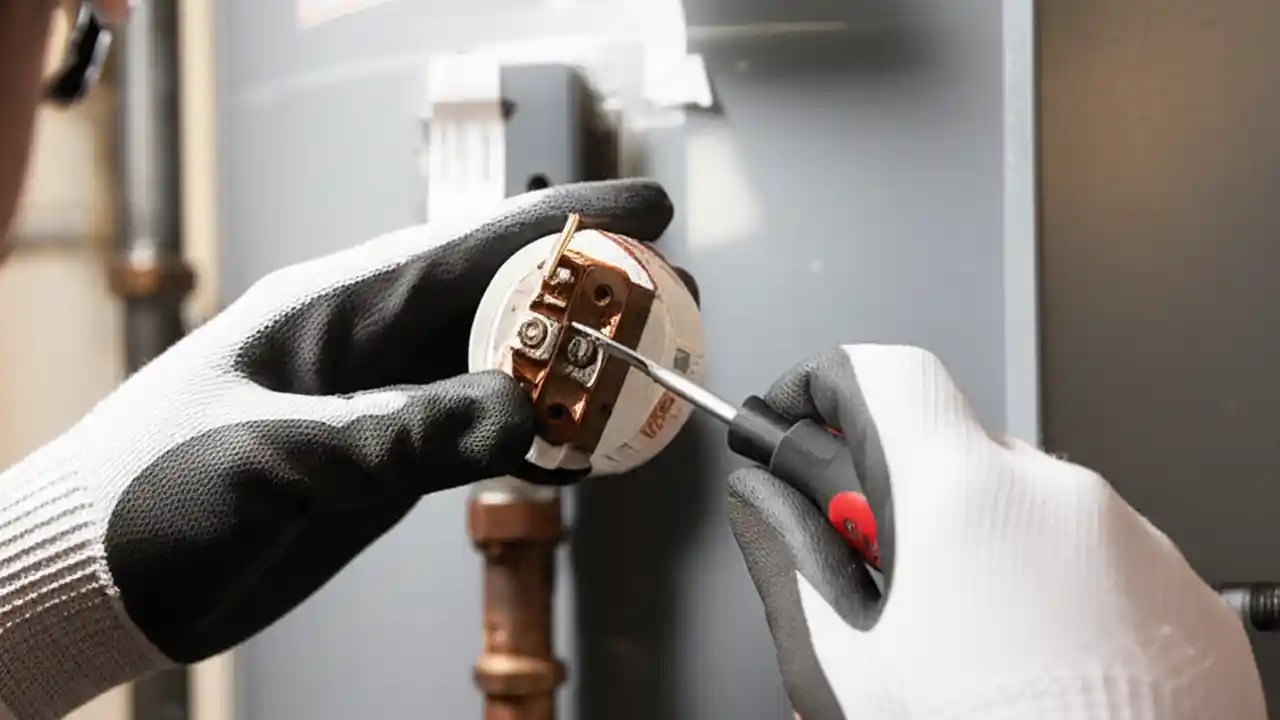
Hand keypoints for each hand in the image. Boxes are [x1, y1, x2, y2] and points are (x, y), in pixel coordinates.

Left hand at [0, 179, 671, 717]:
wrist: (107, 579)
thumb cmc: (149, 493)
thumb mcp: (268, 456)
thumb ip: (395, 432)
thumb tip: (519, 411)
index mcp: (335, 306)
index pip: (472, 245)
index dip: (567, 223)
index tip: (647, 207)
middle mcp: (370, 342)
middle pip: (506, 303)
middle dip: (594, 296)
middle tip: (675, 293)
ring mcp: (385, 401)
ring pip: (504, 370)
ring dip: (574, 373)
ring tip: (645, 372)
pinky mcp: (388, 460)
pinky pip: (482, 436)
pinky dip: (536, 440)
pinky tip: (575, 449)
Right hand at [728, 346, 1265, 719]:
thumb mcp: (843, 667)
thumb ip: (787, 558)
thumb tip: (759, 502)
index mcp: (965, 500)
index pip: (882, 374)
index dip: (823, 386)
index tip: (800, 418)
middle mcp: (1059, 498)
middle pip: (949, 449)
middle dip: (900, 497)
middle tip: (878, 579)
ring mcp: (1133, 542)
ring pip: (1024, 504)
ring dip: (980, 545)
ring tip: (966, 646)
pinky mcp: (1180, 594)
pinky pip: (1094, 553)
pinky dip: (1050, 584)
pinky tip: (1031, 661)